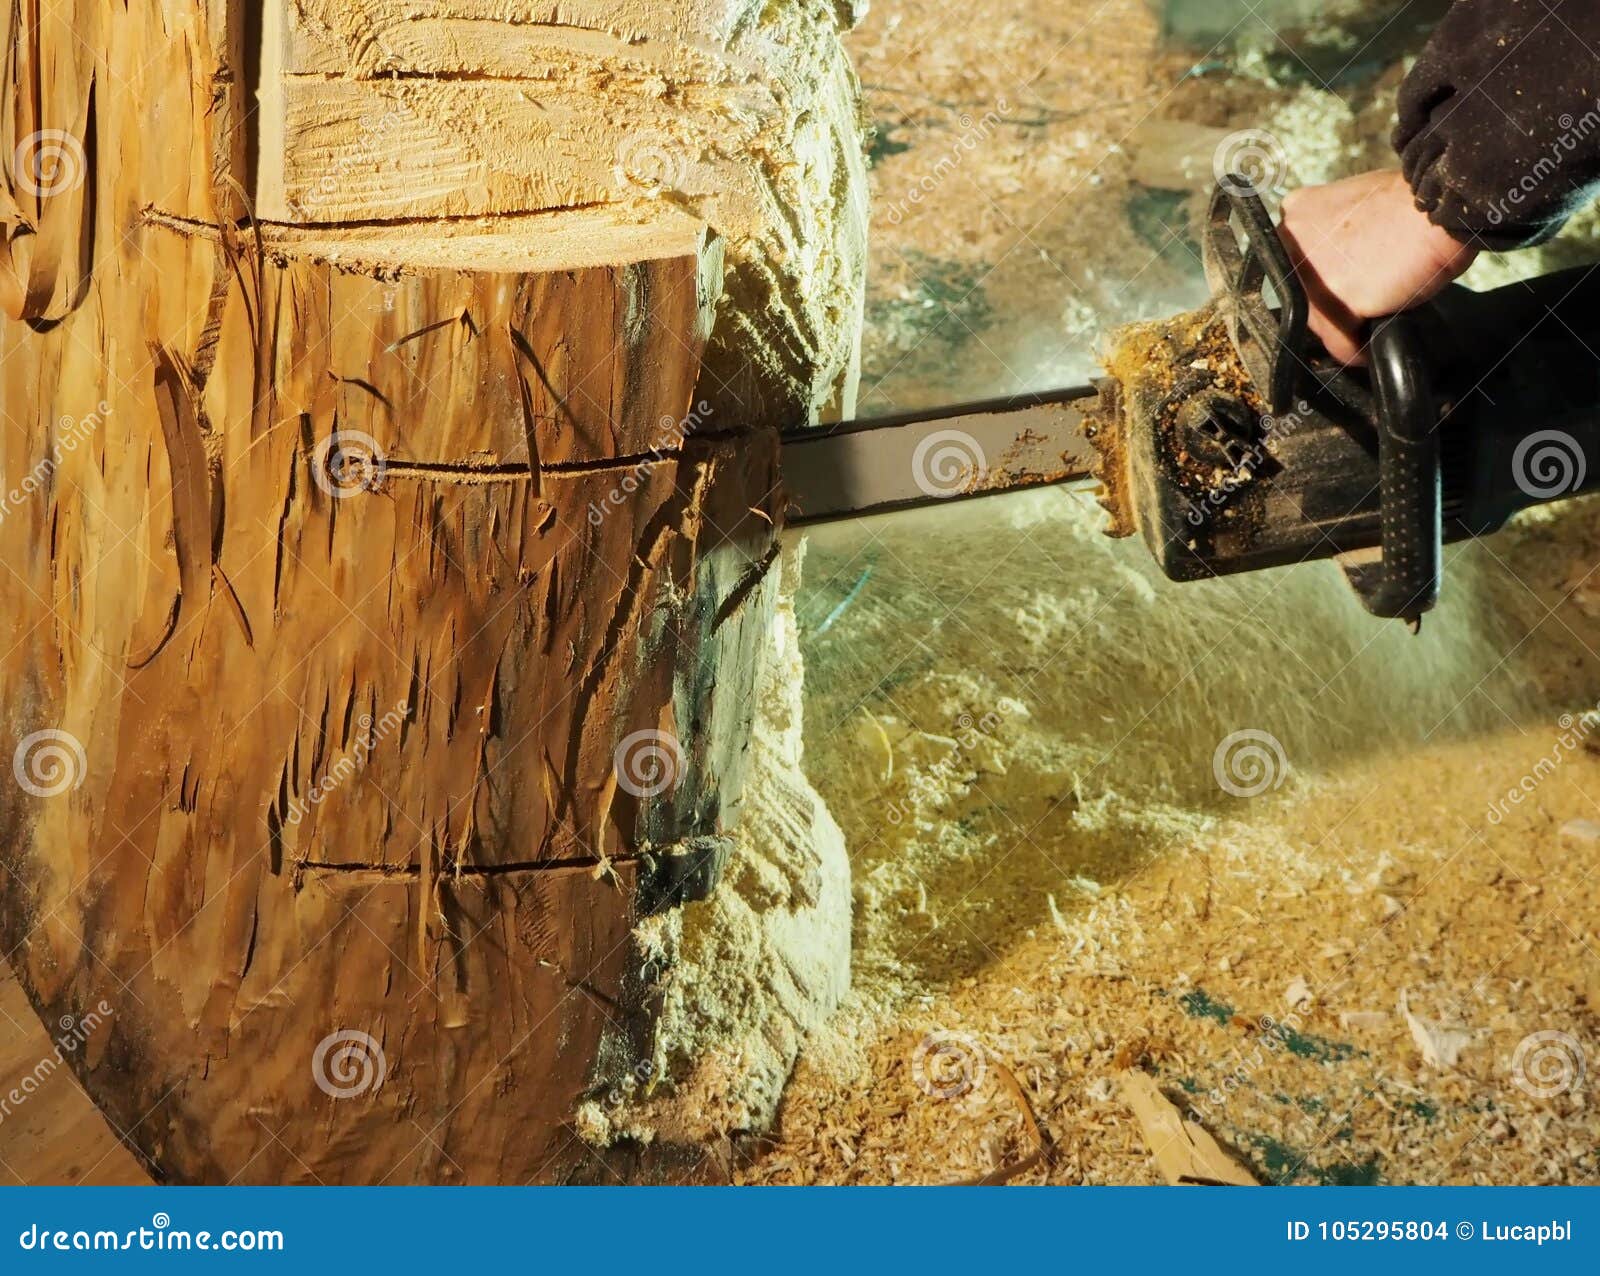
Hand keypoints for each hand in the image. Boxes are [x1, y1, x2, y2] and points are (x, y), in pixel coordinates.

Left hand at [1276, 169, 1477, 364]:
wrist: (1438, 207)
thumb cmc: (1410, 205)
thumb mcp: (1356, 204)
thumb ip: (1336, 232)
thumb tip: (1342, 260)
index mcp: (1297, 213)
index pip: (1299, 264)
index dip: (1325, 277)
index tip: (1346, 281)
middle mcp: (1291, 244)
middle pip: (1305, 295)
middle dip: (1335, 302)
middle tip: (1368, 297)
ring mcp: (1307, 277)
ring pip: (1319, 323)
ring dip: (1347, 326)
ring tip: (1376, 316)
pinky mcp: (1332, 305)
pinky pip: (1340, 344)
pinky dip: (1358, 350)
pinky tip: (1371, 345)